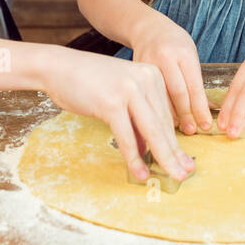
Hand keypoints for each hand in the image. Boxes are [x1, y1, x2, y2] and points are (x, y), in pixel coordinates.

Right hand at [42, 49, 193, 182]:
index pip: (167, 115)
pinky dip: (134, 158)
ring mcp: (129, 90)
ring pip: (152, 132)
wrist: (58, 67)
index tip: (185, 160)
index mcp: (152, 76)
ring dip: (163, 158)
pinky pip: (127, 137)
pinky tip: (140, 173)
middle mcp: (145, 80)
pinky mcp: (112, 103)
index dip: (176, 141)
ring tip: (173, 176)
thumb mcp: (121, 97)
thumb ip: (136, 120)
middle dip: (175, 154)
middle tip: (185, 174)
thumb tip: (146, 150)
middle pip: (163, 125)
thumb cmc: (88, 83)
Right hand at [129, 11, 215, 137]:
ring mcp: (148, 62)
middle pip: (177, 93)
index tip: (206, 125)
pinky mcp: (134, 70)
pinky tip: (158, 119)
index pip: (194, 86)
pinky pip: (146, 93)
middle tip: (191, 131)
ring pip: (159, 96)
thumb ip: (195, 81)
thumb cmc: (174, 44)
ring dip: (169, 116)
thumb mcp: (189, 55)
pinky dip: (154, 107)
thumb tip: (208, 110)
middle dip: (186, 115)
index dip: (200, 109)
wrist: (147, 28)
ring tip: (176, 131)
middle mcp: (166, 57)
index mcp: (184, 53)